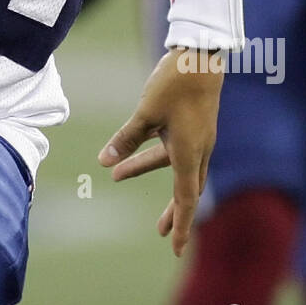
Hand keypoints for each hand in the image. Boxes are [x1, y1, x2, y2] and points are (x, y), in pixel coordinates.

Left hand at [97, 47, 224, 256]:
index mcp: (189, 153)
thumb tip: (104, 162)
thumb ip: (125, 139)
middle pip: (185, 189)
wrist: (201, 55)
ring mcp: (197, 136)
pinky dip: (152, 151)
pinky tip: (129, 148)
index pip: (185, 199)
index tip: (175, 249)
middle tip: (162, 233)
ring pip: (173, 164)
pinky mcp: (191, 123)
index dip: (180, 226)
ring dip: (145, 170)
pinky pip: (172, 146)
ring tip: (116, 176)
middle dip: (173, 211)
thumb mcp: (145, 113)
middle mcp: (197, 149)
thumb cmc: (175, 84)